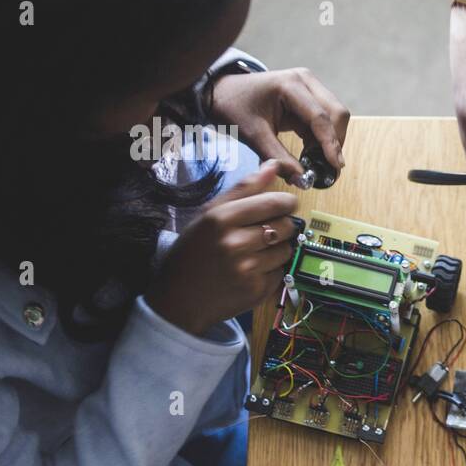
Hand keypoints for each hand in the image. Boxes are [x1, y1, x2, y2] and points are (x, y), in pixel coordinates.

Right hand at [148, 161, 297, 334]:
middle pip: (286, 225)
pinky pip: (282, 271)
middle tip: (267, 230)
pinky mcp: (257, 290)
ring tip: (256, 252)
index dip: (286, 202)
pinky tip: (252, 270)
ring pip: (287, 249)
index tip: (286, 204)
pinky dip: (273, 269)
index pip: (274, 202)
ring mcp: (247, 269)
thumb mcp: (208, 215)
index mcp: (221, 219)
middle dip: (283, 225)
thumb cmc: (192, 252)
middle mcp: (235, 243)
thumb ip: (242, 189)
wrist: (178, 300)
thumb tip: (274, 166)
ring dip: (279, 248)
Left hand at [210, 68, 349, 186]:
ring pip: (336, 118)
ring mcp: (310, 88)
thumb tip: (301, 180)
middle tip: (329, 169)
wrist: (223, 93)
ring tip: (318, 164)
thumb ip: (278, 158)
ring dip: (331, 142)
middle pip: (337, 113)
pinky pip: (326, 121)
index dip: (330, 143)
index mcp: (290, 85)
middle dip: (335, 142)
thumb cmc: (234, 107)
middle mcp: (305, 81)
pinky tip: (313, 156)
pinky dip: (323, 140)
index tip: (335, 166)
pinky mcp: (310, 99)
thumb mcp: (253, 135)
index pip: (320, 117)